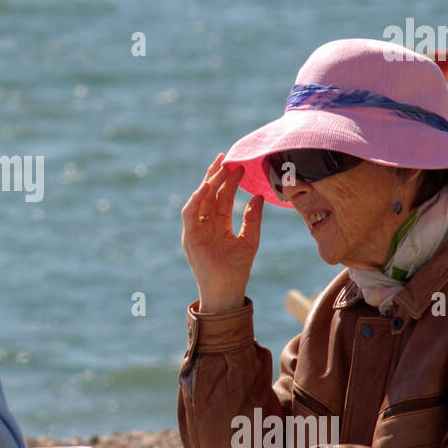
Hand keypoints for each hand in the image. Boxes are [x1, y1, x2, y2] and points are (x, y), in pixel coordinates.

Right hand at [181, 152, 263, 312]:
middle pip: (209, 194)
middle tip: (226, 158)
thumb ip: (252, 218)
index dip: (229, 181)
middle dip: (216, 175)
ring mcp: (196, 229)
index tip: (239, 166)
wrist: (227, 290)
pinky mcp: (189, 236)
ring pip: (199, 199)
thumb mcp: (250, 239)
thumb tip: (258, 196)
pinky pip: (189, 213)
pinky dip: (196, 199)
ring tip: (219, 168)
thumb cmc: (238, 269)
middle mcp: (205, 224)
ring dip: (207, 183)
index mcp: (219, 224)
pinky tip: (206, 187)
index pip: (222, 197)